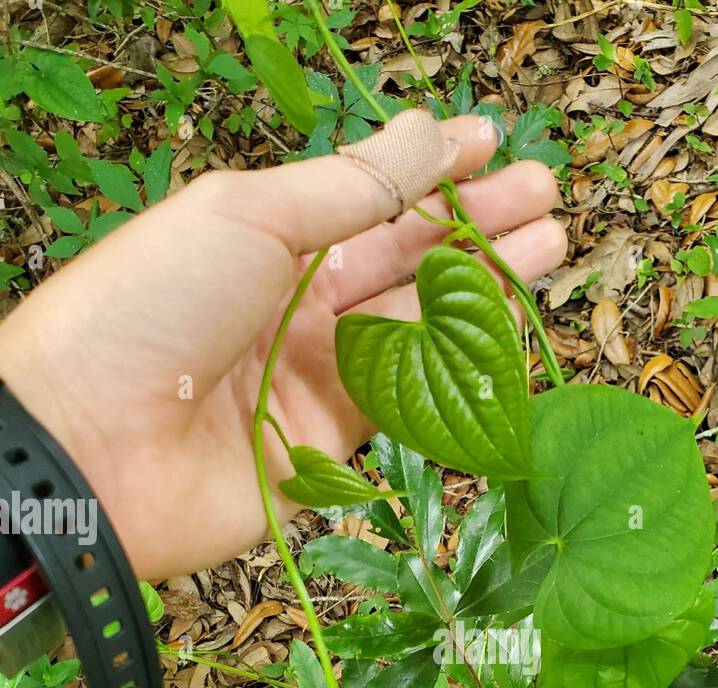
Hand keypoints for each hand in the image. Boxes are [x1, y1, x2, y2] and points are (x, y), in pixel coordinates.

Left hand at [0, 115, 565, 579]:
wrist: (91, 447)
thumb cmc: (148, 308)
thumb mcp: (247, 216)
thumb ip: (348, 188)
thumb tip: (428, 134)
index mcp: (263, 239)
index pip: (366, 200)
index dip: (432, 173)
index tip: (496, 145)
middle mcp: (293, 306)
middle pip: (402, 261)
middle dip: (476, 228)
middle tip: (546, 198)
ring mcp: (313, 377)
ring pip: (416, 328)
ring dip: (483, 291)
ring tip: (549, 249)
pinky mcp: (329, 446)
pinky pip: (407, 401)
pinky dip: (456, 368)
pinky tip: (505, 332)